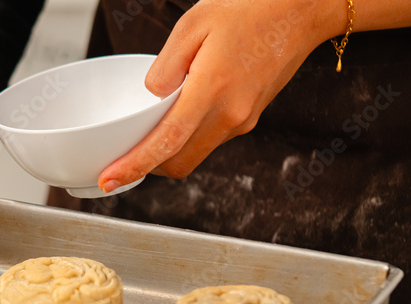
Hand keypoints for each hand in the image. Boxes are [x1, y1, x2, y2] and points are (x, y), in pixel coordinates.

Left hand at [97, 0, 338, 192]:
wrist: (299, 14)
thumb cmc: (250, 10)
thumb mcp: (195, 24)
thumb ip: (166, 65)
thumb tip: (151, 97)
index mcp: (213, 90)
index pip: (167, 141)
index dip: (135, 165)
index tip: (110, 180)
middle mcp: (230, 115)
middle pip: (178, 162)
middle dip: (147, 169)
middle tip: (120, 163)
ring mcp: (241, 122)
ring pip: (194, 155)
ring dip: (167, 155)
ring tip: (146, 138)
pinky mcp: (247, 122)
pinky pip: (209, 141)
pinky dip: (187, 141)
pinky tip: (178, 119)